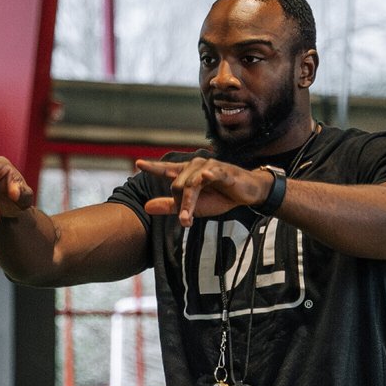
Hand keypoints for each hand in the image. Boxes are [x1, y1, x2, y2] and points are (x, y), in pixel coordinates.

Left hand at [135, 155, 273, 226]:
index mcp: (187, 174)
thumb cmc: (221, 197)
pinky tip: (207, 176)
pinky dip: (211, 175)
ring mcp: (210, 167)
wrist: (247, 193)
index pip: (167, 169)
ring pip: (192, 184)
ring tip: (188, 219)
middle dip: (180, 205)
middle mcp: (196, 167)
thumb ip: (170, 206)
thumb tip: (146, 207)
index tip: (138, 164)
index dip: (153, 167)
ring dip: (189, 203)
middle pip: (178, 185)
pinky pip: (214, 174)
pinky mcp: (225, 171)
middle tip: (186, 220)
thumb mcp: (194, 206)